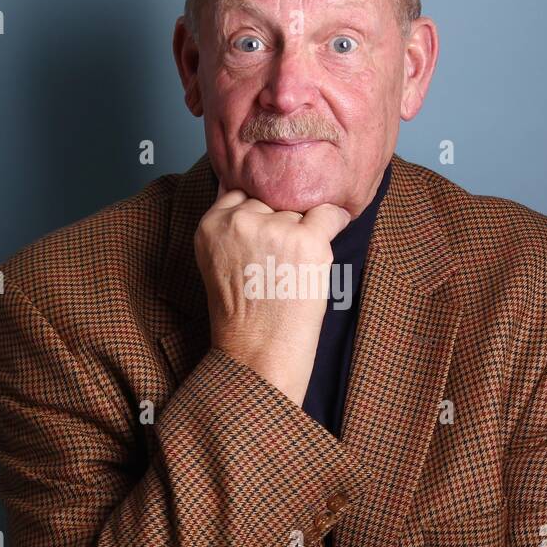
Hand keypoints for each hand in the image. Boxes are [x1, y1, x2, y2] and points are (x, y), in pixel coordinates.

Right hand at [194, 181, 351, 404]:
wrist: (258, 356)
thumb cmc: (242, 318)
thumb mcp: (218, 263)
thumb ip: (229, 226)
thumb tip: (252, 190)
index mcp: (210, 225)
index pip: (241, 192)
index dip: (258, 216)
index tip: (263, 243)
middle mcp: (240, 221)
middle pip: (272, 201)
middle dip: (279, 225)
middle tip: (278, 266)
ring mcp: (275, 229)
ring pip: (299, 212)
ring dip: (303, 235)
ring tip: (292, 274)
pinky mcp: (307, 242)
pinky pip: (331, 214)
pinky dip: (336, 225)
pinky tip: (325, 249)